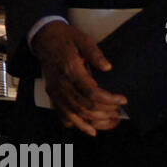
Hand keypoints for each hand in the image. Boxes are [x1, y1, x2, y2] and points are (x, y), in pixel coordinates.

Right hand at [31, 21, 126, 136]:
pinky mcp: (52, 95)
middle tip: (119, 112)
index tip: (122, 100)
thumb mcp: (82, 39)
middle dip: (105, 112)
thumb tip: (107, 67)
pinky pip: (63, 115)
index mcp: (70, 69)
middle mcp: (61, 84)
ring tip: (109, 122)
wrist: (44, 39)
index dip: (109, 100)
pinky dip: (76, 124)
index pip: (91, 93)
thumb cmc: (66, 39)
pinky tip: (89, 128)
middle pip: (84, 107)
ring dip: (93, 122)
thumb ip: (95, 53)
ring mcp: (55, 91)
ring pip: (75, 115)